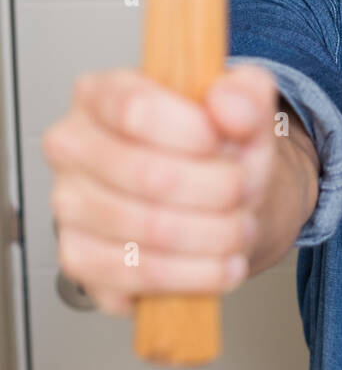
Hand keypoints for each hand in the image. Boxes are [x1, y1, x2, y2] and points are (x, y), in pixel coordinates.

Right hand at [43, 64, 280, 315]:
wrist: (216, 203)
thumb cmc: (216, 150)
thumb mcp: (244, 108)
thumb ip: (246, 94)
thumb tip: (228, 103)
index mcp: (100, 94)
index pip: (134, 109)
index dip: (189, 131)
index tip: (221, 141)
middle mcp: (72, 148)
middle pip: (148, 175)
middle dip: (218, 190)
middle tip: (243, 191)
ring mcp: (68, 208)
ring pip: (150, 229)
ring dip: (216, 235)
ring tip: (240, 227)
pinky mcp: (80, 261)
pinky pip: (139, 275)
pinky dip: (195, 275)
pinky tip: (221, 262)